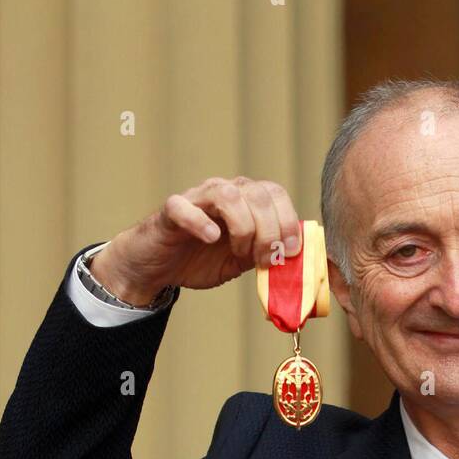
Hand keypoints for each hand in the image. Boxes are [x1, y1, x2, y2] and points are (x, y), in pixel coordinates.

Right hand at [89, 176, 302, 304]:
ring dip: (243, 228)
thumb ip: (268, 255)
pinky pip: (184, 206)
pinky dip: (201, 222)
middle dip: (269, 232)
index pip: (275, 194)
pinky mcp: (171, 211)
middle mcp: (223, 192)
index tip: (289, 252)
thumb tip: (300, 261)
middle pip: (258, 194)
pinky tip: (211, 239)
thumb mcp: (243, 261)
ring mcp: (196, 198)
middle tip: (262, 260)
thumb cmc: (201, 259)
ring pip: (228, 194)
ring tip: (238, 253)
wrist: (158, 266)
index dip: (289, 221)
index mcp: (244, 201)